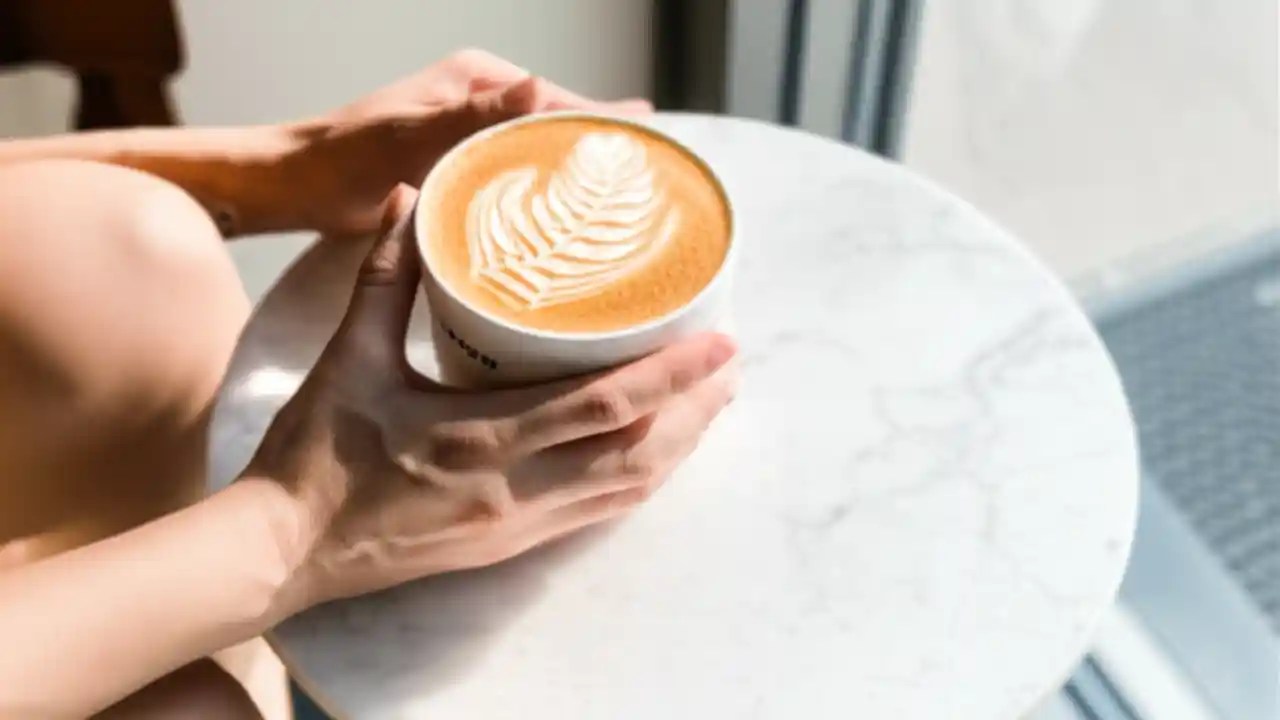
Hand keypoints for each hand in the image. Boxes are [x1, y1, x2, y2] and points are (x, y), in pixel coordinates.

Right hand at [248, 187, 736, 614]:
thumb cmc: (315, 454)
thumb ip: (386, 276)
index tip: (720, 341)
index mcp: (480, 438)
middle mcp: (515, 489)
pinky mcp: (511, 548)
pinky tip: (657, 457)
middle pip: (638, 451)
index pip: (604, 406)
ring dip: (679, 447)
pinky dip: (639, 481)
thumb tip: (412, 198)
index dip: (672, 376)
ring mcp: (519, 526)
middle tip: (732, 365)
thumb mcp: (348, 357)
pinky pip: (597, 515)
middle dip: (696, 410)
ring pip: (626, 490)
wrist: (285, 552)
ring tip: (712, 405)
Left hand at [290, 49, 651, 233]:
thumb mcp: (413, 134)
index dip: (605, 125)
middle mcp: (485, 103)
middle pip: (559, 128)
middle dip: (599, 153)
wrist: (300, 185)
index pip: (559, 102)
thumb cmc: (347, 157)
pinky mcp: (465, 168)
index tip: (652, 147)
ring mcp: (476, 137)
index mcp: (480, 80)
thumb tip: (539, 87)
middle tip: (655, 183)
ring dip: (575, 179)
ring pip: (541, 155)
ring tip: (628, 207)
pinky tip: (570, 225)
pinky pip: (519, 178)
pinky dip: (544, 196)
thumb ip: (474, 114)